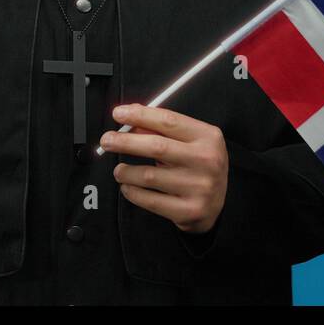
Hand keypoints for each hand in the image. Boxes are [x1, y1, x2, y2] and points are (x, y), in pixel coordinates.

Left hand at [100, 103, 227, 234]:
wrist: (216, 205)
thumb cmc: (198, 167)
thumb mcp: (190, 143)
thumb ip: (162, 131)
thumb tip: (131, 122)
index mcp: (208, 137)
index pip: (168, 121)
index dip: (140, 115)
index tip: (119, 114)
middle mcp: (207, 161)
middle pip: (157, 146)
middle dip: (125, 142)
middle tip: (107, 140)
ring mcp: (199, 187)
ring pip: (149, 176)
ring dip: (126, 171)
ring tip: (120, 170)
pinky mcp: (188, 210)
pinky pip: (150, 200)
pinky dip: (132, 192)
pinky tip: (128, 186)